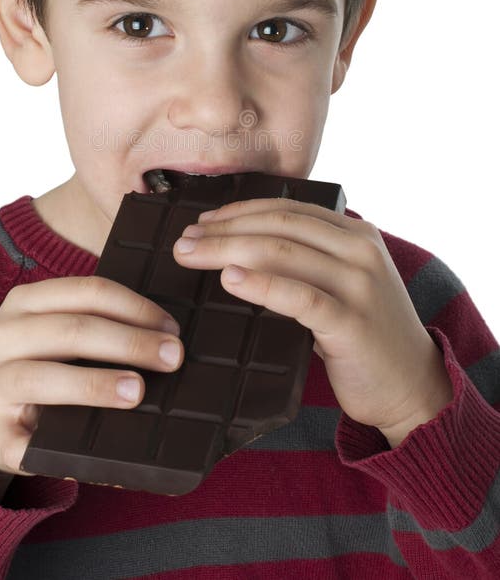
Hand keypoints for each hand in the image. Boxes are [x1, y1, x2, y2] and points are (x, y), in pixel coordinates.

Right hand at [0, 276, 183, 478]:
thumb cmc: (38, 364)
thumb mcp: (56, 331)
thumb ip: (97, 326)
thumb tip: (165, 339)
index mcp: (26, 302)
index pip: (89, 291)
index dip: (135, 307)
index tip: (170, 328)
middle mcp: (3, 336)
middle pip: (73, 330)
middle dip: (130, 342)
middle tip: (171, 357)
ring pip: (47, 377)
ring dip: (97, 384)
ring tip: (137, 392)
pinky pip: (27, 442)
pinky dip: (60, 450)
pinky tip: (94, 457)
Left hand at [173, 198, 452, 446]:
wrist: (414, 388)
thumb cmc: (364, 335)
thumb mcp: (342, 284)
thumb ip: (308, 261)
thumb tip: (240, 247)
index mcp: (356, 234)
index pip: (288, 209)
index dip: (239, 212)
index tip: (202, 222)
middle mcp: (360, 250)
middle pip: (279, 226)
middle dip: (224, 230)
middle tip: (184, 241)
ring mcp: (359, 284)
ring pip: (283, 252)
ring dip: (228, 250)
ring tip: (192, 255)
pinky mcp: (352, 321)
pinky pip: (298, 296)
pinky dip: (261, 284)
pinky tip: (229, 280)